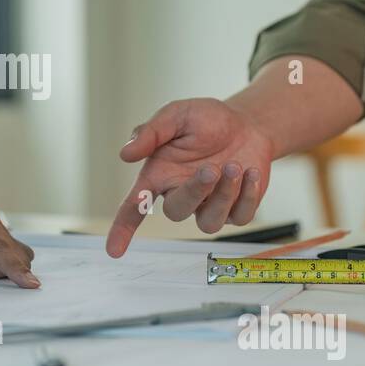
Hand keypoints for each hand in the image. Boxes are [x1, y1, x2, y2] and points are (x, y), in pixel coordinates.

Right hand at [107, 99, 274, 257]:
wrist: (246, 124)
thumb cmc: (205, 121)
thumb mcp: (176, 115)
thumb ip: (151, 132)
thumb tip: (125, 154)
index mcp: (159, 174)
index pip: (135, 205)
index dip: (123, 228)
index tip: (113, 251)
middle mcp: (181, 194)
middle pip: (176, 212)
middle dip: (195, 191)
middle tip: (212, 168)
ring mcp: (208, 206)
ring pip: (209, 222)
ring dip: (224, 195)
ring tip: (236, 165)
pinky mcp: (235, 210)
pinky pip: (239, 216)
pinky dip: (248, 195)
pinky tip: (251, 172)